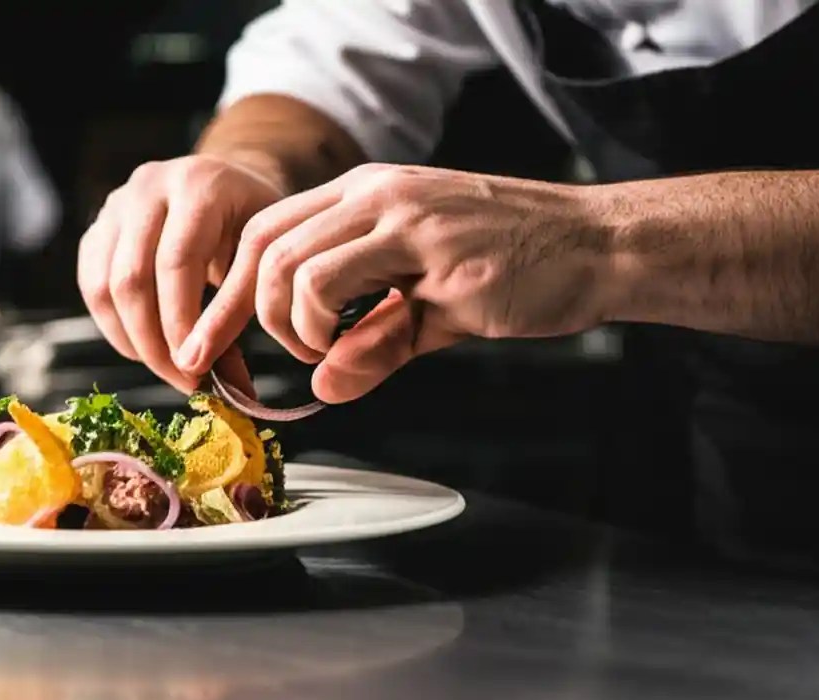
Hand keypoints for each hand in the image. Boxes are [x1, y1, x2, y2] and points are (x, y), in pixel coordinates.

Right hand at [77, 155, 285, 393]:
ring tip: (165, 366)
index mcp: (198, 185)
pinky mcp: (98, 225)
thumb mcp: (262, 257)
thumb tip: (230, 388)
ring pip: (102, 285)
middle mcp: (148, 185)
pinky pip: (90, 284)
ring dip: (131, 339)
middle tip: (183, 379)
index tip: (198, 370)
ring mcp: (116, 203)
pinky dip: (113, 325)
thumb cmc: (253, 225)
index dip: (181, 324)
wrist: (230, 185)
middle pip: (131, 277)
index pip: (176, 263)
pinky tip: (143, 346)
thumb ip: (242, 311)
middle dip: (154, 342)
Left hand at [175, 164, 613, 402]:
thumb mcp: (429, 311)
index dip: (232, 292)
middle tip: (285, 357)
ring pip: (287, 264)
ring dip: (292, 326)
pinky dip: (324, 327)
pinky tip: (360, 346)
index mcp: (364, 196)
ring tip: (332, 350)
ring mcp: (400, 210)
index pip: (264, 231)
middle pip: (259, 245)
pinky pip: (332, 282)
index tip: (216, 341)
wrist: (601, 247)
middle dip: (246, 314)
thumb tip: (324, 389)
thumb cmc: (521, 272)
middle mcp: (372, 191)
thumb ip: (371, 345)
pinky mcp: (430, 241)